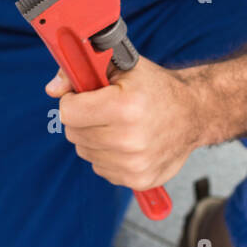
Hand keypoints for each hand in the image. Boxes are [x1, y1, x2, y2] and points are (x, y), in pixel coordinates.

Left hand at [44, 54, 202, 190]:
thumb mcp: (122, 66)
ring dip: (93, 137)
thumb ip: (82, 70)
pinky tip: (125, 141)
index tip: (82, 95)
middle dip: (82, 118)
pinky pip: (100, 167)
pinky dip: (106, 155)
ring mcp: (134, 164)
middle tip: (102, 108)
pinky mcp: (138, 180)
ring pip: (84, 151)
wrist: (194, 113)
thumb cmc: (155, 87)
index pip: (68, 112)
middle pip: (73, 133)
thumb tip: (52, 89)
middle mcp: (129, 139)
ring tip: (116, 124)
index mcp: (125, 106)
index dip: (72, 101)